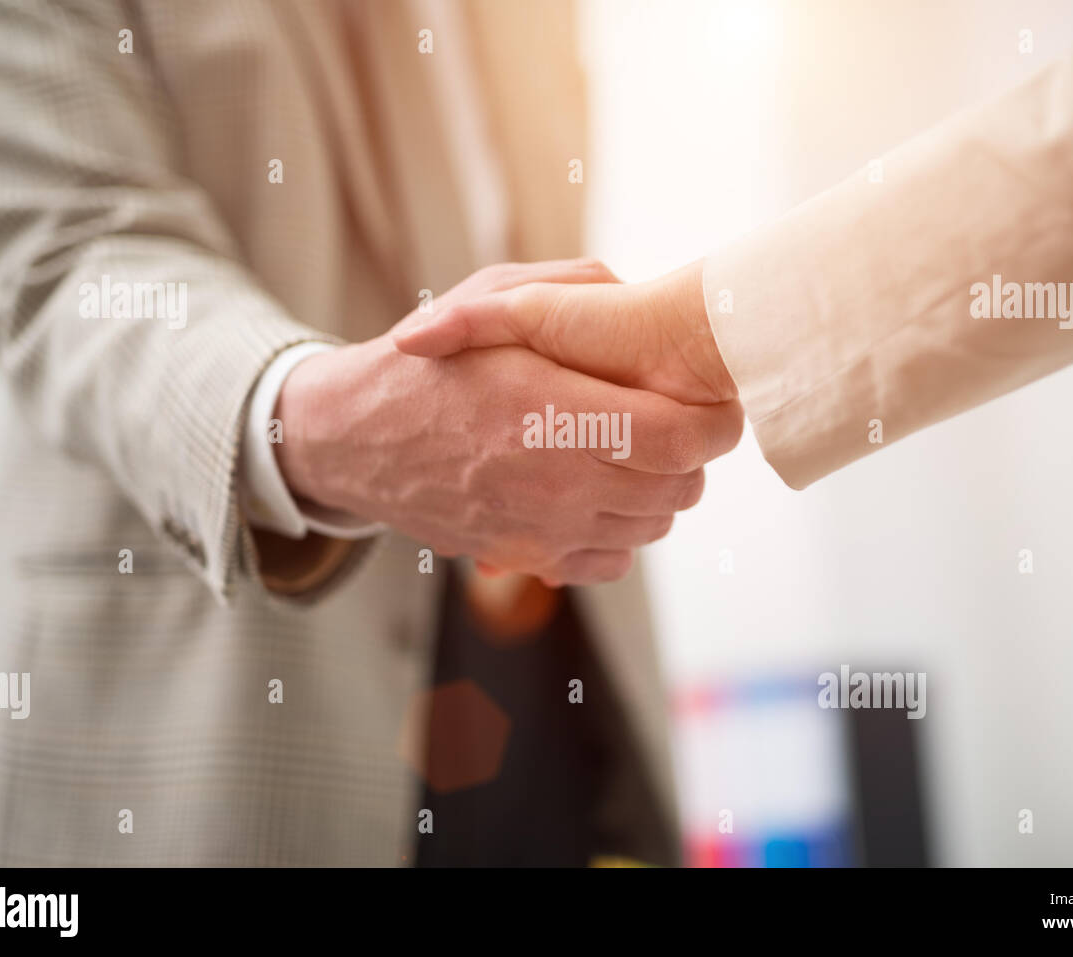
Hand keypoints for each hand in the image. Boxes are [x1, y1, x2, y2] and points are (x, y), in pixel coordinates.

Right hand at [273, 262, 743, 584]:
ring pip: (651, 525)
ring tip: (635, 454)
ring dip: (659, 491)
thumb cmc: (429, 364)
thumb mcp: (491, 299)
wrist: (357, 437)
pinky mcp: (527, 556)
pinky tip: (602, 493)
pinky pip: (613, 560)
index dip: (715, 422)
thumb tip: (641, 297)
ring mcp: (542, 527)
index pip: (679, 437)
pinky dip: (623, 531)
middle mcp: (554, 479)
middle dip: (691, 454)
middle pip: (677, 486)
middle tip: (675, 422)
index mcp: (552, 408)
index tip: (715, 403)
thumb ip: (575, 291)